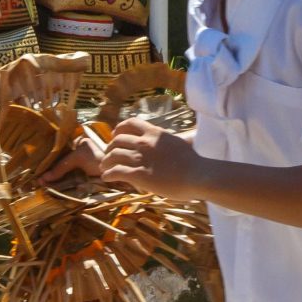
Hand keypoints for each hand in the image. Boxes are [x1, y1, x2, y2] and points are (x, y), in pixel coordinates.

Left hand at [45, 118, 203, 199]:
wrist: (198, 175)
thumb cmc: (193, 163)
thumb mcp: (176, 143)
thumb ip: (163, 143)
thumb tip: (161, 146)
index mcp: (154, 133)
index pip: (130, 123)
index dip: (119, 129)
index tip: (115, 135)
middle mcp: (145, 142)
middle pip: (118, 140)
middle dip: (110, 147)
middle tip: (108, 155)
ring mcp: (141, 158)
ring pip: (113, 155)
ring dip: (106, 162)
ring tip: (104, 168)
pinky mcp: (139, 174)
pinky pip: (116, 172)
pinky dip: (108, 174)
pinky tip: (107, 178)